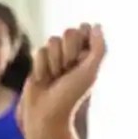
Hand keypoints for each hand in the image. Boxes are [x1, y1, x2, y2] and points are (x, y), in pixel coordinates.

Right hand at [20, 24, 104, 138]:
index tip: (82, 59)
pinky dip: (42, 66)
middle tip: (68, 70)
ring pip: (53, 40)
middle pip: (69, 32)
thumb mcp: (90, 71)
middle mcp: (74, 54)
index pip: (86, 30)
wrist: (46, 113)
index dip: (82, 41)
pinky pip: (39, 50)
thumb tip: (96, 25)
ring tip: (56, 78)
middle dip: (68, 51)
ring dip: (55, 61)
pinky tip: (43, 80)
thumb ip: (98, 48)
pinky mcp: (40, 62)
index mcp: (90, 56)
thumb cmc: (71, 95)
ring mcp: (57, 57)